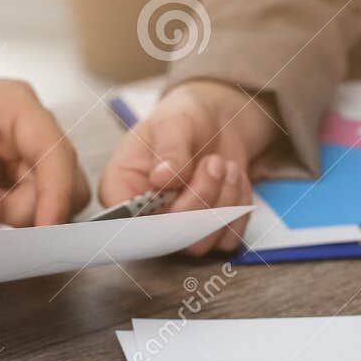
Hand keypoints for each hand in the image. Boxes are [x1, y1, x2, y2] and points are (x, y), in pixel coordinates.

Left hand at [0, 79, 89, 227]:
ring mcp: (23, 151)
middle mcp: (26, 124)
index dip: (56, 190)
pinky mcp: (15, 175)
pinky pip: (31, 205)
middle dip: (32, 207)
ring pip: (49, 195)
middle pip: (59, 176)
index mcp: (10, 104)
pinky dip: (13, 220)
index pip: (53, 148)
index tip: (45, 227)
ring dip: (21, 216)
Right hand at [98, 80, 278, 255]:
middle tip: (214, 162)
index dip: (153, 217)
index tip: (177, 187)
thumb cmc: (185, 118)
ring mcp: (177, 229)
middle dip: (201, 198)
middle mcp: (145, 217)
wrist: (218, 121)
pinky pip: (228, 239)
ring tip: (225, 166)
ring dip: (223, 202)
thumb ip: (169, 149)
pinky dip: (238, 209)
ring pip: (200, 242)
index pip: (126, 222)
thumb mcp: (174, 122)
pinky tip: (234, 181)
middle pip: (169, 236)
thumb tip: (162, 179)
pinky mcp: (208, 233)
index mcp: (121, 188)